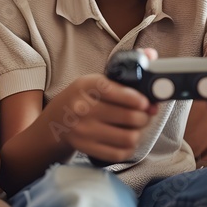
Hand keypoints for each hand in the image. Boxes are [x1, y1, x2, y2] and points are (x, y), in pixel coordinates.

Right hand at [53, 49, 157, 163]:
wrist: (55, 121)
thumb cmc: (82, 98)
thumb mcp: (94, 80)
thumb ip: (124, 69)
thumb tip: (151, 54)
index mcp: (85, 86)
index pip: (116, 91)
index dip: (137, 98)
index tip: (145, 102)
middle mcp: (82, 108)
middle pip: (130, 117)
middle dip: (144, 116)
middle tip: (144, 114)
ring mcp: (83, 130)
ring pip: (129, 137)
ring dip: (138, 133)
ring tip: (134, 127)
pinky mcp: (86, 147)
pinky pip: (119, 153)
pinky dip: (128, 148)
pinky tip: (124, 139)